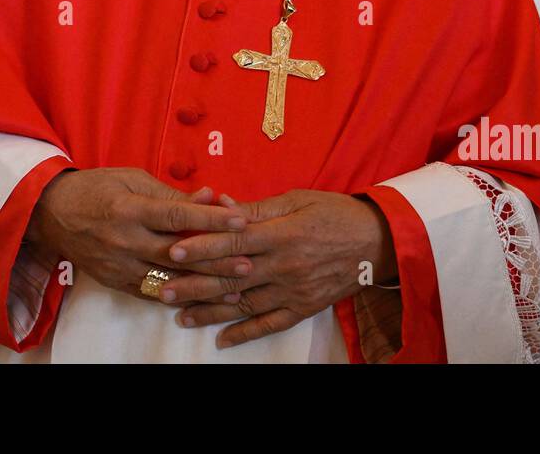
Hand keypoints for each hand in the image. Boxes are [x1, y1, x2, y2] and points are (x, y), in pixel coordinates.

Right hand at [25, 168, 253, 303]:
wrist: (50, 214)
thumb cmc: (96, 188)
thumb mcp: (131, 178)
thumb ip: (171, 193)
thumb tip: (210, 195)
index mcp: (130, 209)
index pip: (178, 216)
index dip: (212, 219)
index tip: (241, 220)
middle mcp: (125, 240)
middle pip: (178, 254)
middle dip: (216, 260)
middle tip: (249, 262)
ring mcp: (120, 265)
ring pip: (169, 279)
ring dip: (204, 285)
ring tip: (236, 288)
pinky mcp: (116, 282)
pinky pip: (153, 293)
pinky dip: (180, 295)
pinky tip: (204, 298)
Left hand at [159, 189, 396, 348]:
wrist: (377, 241)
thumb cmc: (334, 212)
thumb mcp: (297, 199)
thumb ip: (257, 207)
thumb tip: (220, 204)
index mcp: (282, 233)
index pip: (234, 241)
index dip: (202, 247)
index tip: (174, 252)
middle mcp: (285, 265)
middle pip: (232, 276)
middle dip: (195, 284)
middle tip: (162, 289)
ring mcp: (294, 290)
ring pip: (245, 304)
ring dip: (211, 311)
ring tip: (180, 316)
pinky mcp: (304, 307)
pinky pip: (271, 324)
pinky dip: (245, 334)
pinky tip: (222, 340)